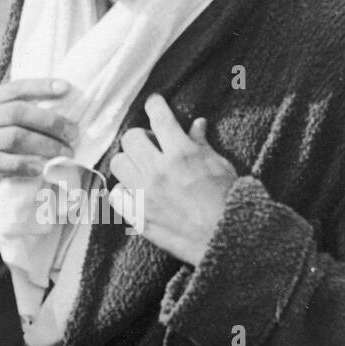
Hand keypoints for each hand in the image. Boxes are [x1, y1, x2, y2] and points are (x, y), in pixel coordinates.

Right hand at [0, 77, 75, 212]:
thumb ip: (21, 120)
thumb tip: (63, 117)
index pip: (16, 88)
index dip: (41, 86)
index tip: (66, 88)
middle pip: (18, 111)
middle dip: (50, 121)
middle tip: (73, 134)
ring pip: (14, 136)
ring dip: (45, 145)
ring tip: (65, 154)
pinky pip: (2, 161)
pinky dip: (26, 164)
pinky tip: (41, 169)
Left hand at [109, 95, 237, 265]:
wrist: (226, 241)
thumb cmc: (228, 202)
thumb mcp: (220, 166)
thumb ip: (202, 145)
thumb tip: (197, 125)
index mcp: (181, 154)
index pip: (159, 117)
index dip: (155, 105)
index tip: (154, 104)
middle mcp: (158, 171)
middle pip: (131, 138)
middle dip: (141, 137)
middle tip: (152, 145)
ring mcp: (146, 195)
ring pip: (118, 163)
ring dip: (129, 162)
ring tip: (142, 168)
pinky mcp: (139, 217)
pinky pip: (115, 195)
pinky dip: (123, 191)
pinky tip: (136, 192)